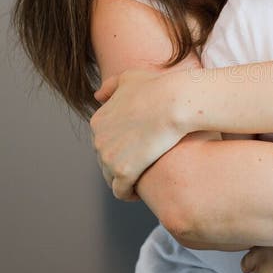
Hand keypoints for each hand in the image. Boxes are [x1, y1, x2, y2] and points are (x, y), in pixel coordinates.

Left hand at [91, 67, 192, 199]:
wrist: (175, 102)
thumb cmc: (159, 87)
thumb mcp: (130, 78)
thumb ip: (111, 87)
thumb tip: (97, 96)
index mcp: (97, 120)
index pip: (104, 142)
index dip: (121, 147)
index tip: (138, 150)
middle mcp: (97, 140)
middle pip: (106, 161)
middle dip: (121, 164)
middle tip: (143, 166)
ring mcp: (108, 157)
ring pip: (111, 179)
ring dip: (124, 182)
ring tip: (143, 182)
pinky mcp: (123, 172)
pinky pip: (121, 192)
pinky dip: (129, 194)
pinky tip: (142, 192)